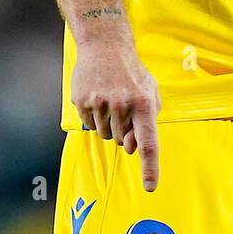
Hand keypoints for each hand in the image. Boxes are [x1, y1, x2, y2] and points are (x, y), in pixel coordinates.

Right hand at [71, 38, 161, 191]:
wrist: (105, 45)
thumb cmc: (131, 72)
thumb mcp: (149, 91)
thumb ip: (146, 121)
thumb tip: (132, 148)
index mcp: (144, 102)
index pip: (149, 142)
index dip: (150, 167)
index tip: (150, 187)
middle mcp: (122, 104)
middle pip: (121, 141)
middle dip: (123, 130)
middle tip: (122, 107)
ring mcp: (100, 103)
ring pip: (104, 135)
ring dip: (108, 124)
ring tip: (110, 99)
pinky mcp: (82, 101)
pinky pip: (88, 124)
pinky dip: (93, 116)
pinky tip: (97, 97)